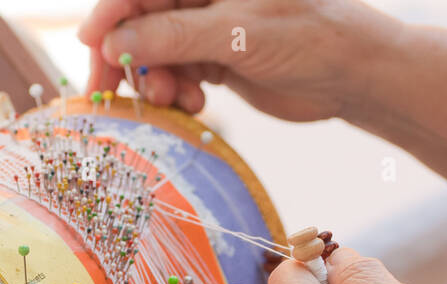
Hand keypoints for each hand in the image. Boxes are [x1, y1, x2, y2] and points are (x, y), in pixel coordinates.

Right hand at [77, 0, 398, 120]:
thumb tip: (114, 42)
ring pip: (155, 53)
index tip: (90, 46)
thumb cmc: (310, 36)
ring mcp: (208, 27)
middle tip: (111, 96)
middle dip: (126, 57)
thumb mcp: (237, 33)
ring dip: (154, 81)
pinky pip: (176, 74)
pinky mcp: (216, 58)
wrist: (356, 74)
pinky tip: (194, 106)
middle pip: (140, 21)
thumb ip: (174, 35)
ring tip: (174, 102)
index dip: (110, 14)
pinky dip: (175, 94)